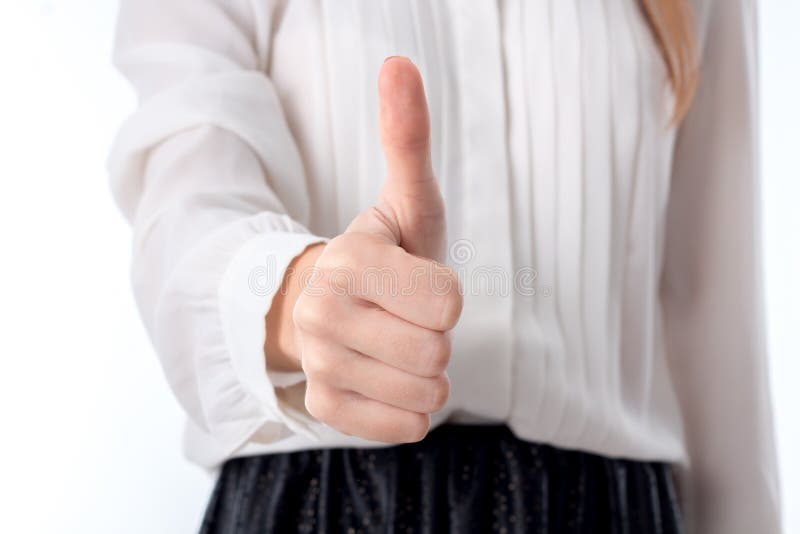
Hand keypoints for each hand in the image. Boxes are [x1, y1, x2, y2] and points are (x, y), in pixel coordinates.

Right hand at [291, 56, 462, 442]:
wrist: (328, 308)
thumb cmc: (383, 256)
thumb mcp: (405, 200)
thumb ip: (406, 137)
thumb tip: (399, 61)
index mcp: (347, 261)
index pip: (449, 302)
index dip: (447, 294)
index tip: (417, 280)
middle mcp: (321, 315)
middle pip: (438, 352)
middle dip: (437, 334)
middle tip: (405, 315)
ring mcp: (319, 365)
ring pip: (426, 394)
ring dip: (427, 372)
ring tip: (396, 343)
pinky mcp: (326, 407)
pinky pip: (406, 427)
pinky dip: (411, 407)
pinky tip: (386, 377)